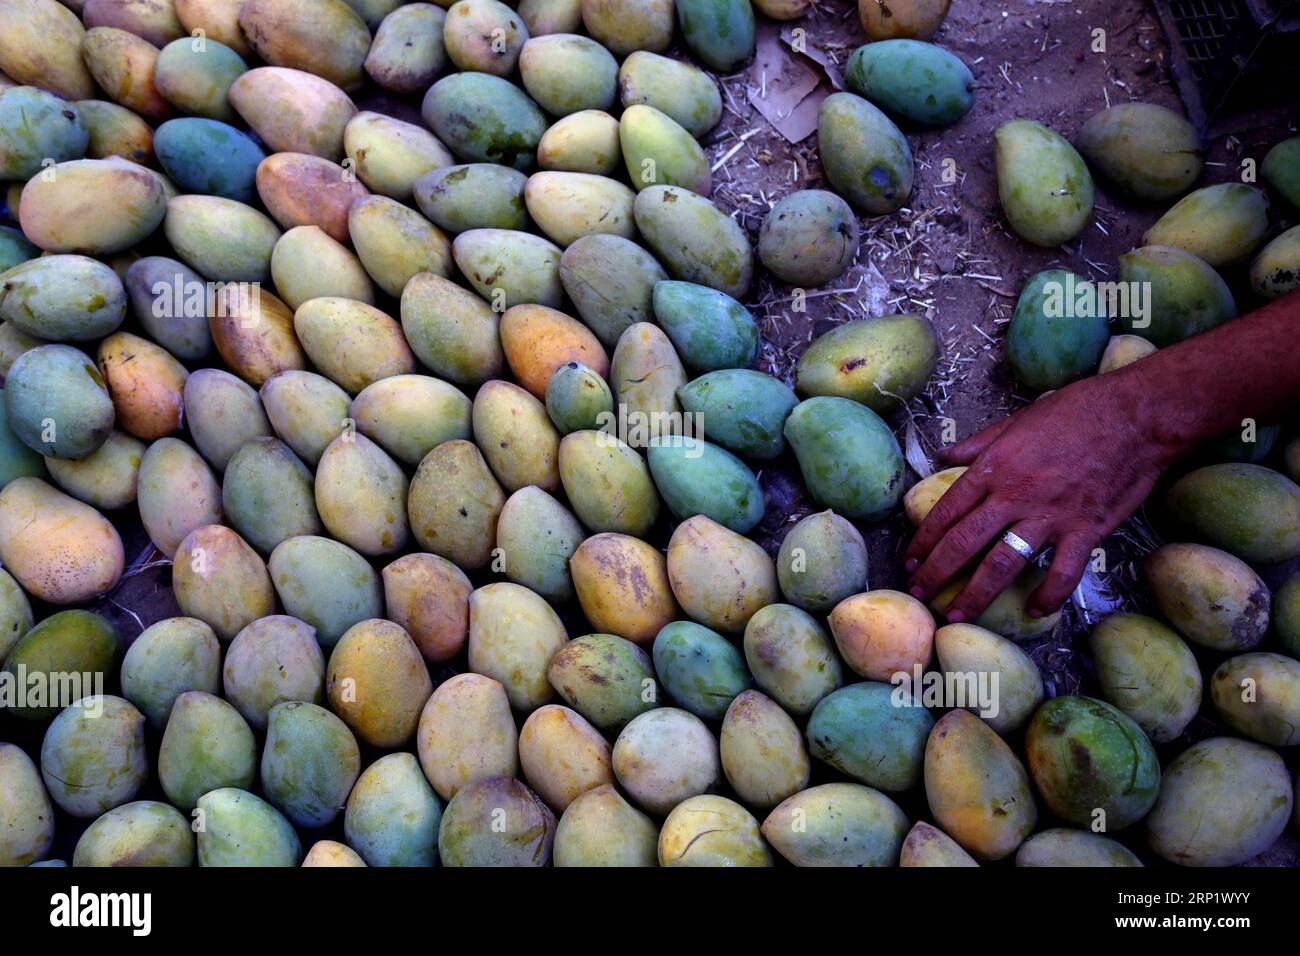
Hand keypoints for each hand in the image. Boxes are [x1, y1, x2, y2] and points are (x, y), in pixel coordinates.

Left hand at [903, 372, 1177, 622]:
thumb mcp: (1019, 419)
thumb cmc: (1078, 411)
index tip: (909, 560)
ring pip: (1002, 563)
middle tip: (918, 594)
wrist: (1138, 415)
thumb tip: (945, 455)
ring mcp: (1050, 515)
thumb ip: (980, 443)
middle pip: (964, 542)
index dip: (924, 539)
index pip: (948, 510)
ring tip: (957, 614)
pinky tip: (1035, 609)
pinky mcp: (1086, 530)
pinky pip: (1062, 572)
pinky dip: (1048, 595)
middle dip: (936, 572)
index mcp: (995, 466)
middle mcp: (1015, 494)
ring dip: (976, 594)